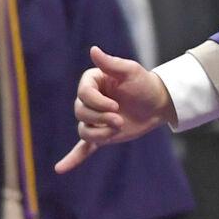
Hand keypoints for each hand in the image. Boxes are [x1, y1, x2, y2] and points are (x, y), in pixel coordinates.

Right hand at [56, 46, 173, 173]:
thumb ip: (110, 63)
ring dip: (100, 133)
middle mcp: (89, 101)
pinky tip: (60, 168)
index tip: (116, 104)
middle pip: (80, 113)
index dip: (98, 102)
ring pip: (83, 130)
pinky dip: (73, 158)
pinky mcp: (101, 135)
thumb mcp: (130, 71)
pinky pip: (83, 148)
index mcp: (91, 83)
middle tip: (120, 118)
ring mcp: (94, 119)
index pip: (83, 95)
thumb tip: (93, 50)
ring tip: (118, 127)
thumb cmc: (144, 83)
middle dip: (100, 118)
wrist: (158, 103)